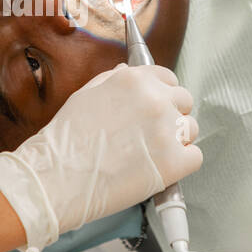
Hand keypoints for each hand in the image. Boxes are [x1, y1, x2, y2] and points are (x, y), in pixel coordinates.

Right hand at [0, 64, 201, 249]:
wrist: (56, 178)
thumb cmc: (65, 141)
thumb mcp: (84, 96)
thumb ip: (112, 81)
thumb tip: (129, 73)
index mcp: (134, 80)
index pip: (168, 78)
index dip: (162, 95)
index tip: (155, 108)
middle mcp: (154, 100)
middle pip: (184, 102)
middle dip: (171, 117)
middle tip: (150, 136)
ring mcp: (166, 131)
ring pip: (192, 129)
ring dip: (177, 141)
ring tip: (151, 154)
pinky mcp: (174, 162)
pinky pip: (195, 157)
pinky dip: (181, 165)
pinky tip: (160, 169)